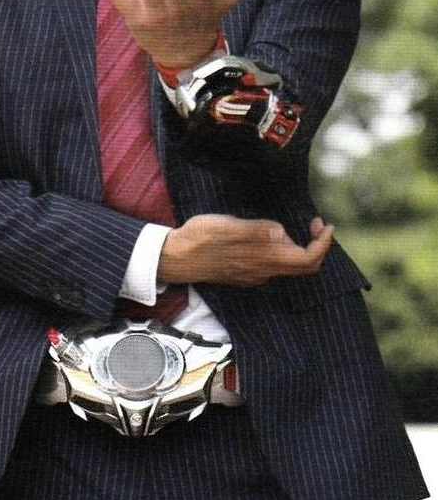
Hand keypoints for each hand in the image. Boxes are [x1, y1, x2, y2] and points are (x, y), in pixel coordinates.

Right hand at [158, 215, 333, 286]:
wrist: (175, 258)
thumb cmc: (200, 239)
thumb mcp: (229, 227)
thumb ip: (257, 231)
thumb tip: (282, 232)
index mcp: (263, 259)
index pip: (307, 259)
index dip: (322, 244)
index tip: (325, 225)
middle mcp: (262, 272)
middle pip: (302, 267)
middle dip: (315, 245)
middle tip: (313, 224)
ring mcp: (253, 275)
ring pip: (287, 266)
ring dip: (298, 247)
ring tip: (295, 226)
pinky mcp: (243, 273)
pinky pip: (272, 265)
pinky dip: (282, 251)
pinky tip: (271, 236)